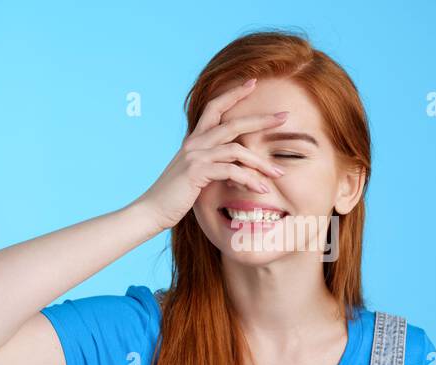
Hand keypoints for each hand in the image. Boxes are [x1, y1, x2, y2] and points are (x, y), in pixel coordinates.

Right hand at [132, 77, 289, 230]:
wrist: (151, 210)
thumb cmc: (174, 196)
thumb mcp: (195, 174)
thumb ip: (212, 164)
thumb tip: (232, 165)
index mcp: (194, 139)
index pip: (215, 107)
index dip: (233, 93)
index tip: (252, 82)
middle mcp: (195, 143)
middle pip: (233, 123)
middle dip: (261, 119)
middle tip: (284, 116)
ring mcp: (195, 156)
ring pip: (236, 149)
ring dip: (261, 162)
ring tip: (279, 174)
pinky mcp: (197, 172)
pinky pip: (231, 171)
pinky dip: (249, 180)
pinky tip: (261, 189)